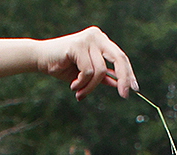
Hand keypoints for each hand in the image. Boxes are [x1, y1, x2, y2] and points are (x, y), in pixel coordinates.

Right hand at [0, 28, 137, 99]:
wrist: (41, 60)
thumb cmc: (64, 67)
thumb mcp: (87, 75)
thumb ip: (103, 77)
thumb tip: (120, 84)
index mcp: (101, 41)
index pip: (121, 57)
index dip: (129, 73)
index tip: (135, 89)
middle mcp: (97, 36)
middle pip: (119, 59)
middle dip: (124, 79)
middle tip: (124, 96)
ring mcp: (88, 39)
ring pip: (100, 71)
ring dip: (90, 87)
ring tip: (78, 92)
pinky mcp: (78, 45)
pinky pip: (88, 71)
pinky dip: (81, 83)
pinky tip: (72, 85)